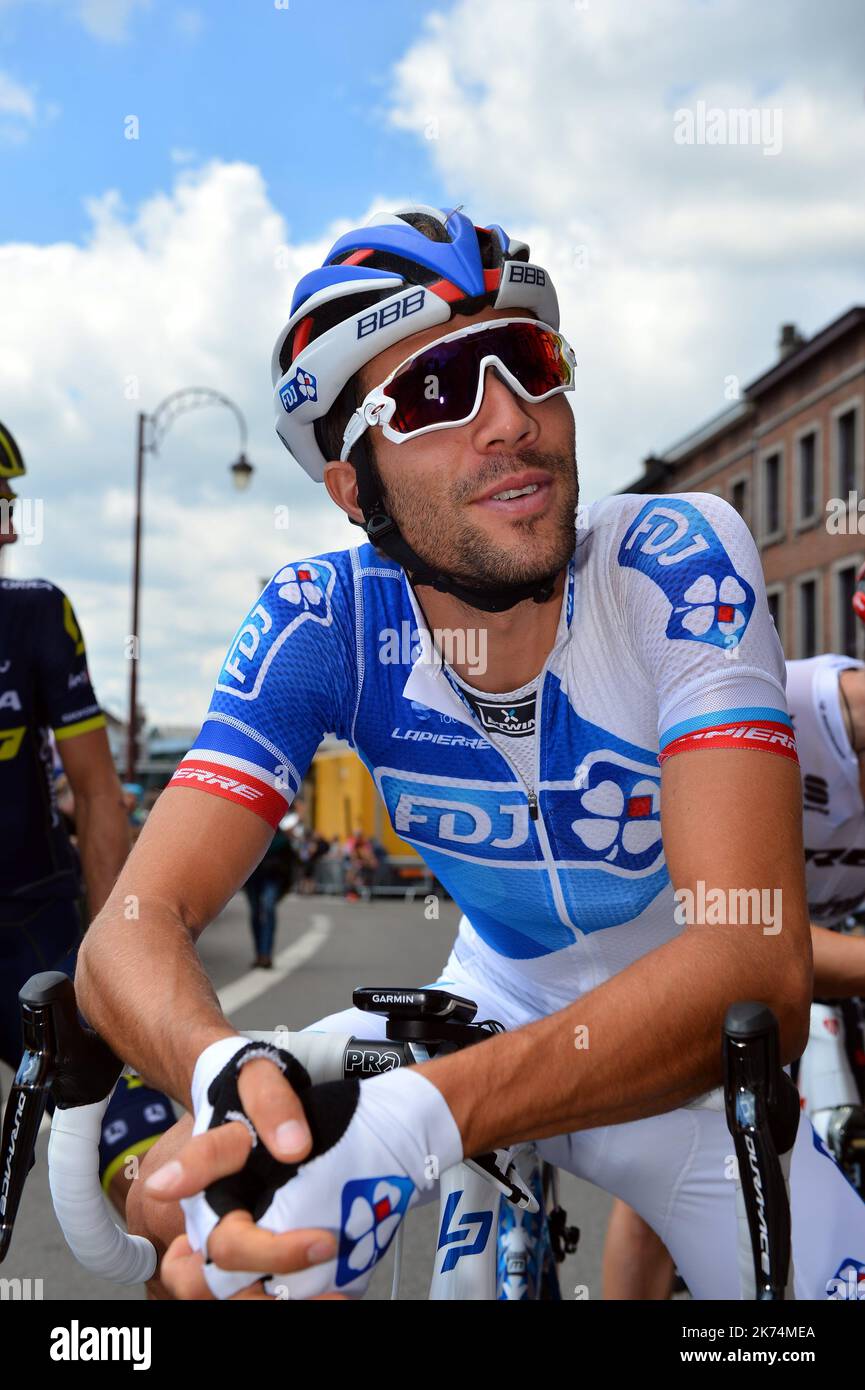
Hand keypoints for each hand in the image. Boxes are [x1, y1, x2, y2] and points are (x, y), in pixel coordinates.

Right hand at [152, 1039, 462, 1298]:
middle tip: (322, 1242)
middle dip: (262, 1260)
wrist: (261, 1115)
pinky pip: (258, 1298)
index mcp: (212, 1161)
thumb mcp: (263, 1077)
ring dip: (272, 1300)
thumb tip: (292, 1145)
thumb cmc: (257, 1098)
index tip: (170, 1185)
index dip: (188, 1172)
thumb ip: (272, 1102)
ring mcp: (229, 1244)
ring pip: (227, 1293)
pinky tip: (332, 1297)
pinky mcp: (253, 1265)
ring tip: (330, 1296)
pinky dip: (291, 1302)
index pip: (203, 1161)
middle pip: (213, 1254)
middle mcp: (210, 1212)